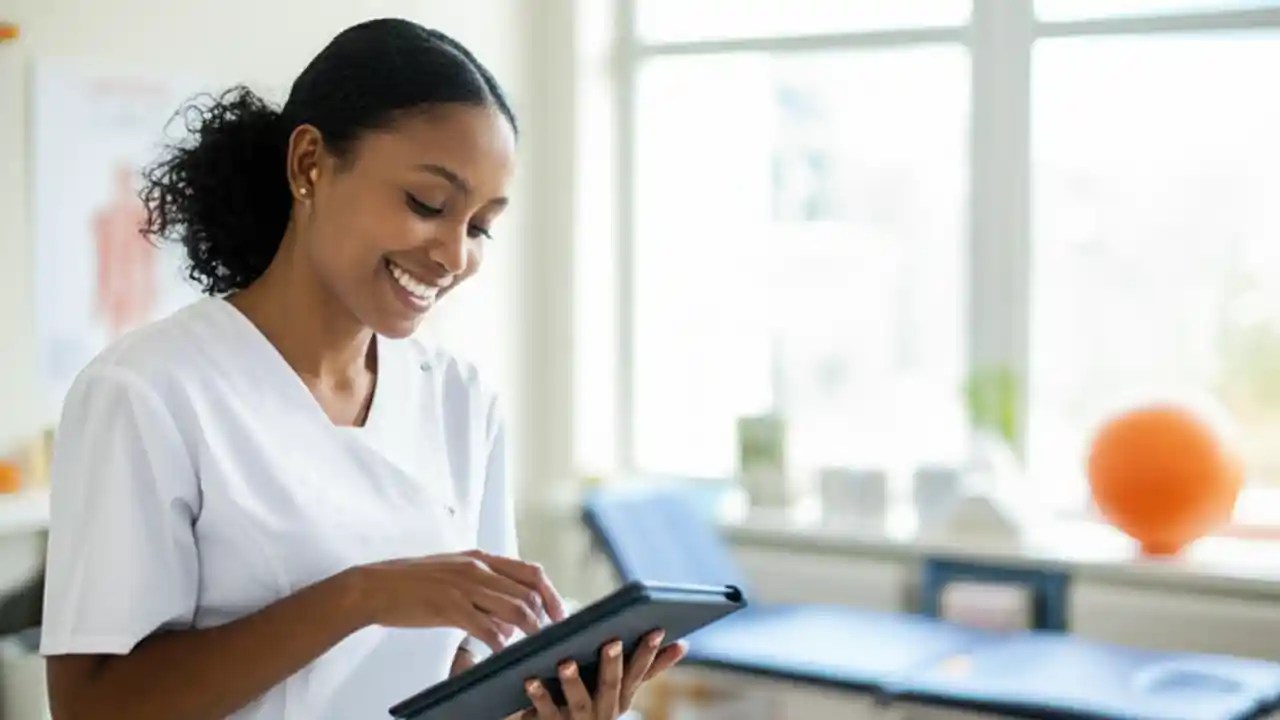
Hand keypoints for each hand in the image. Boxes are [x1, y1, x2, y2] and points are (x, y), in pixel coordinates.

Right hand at [351, 549, 566, 651]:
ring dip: (527, 630)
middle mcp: (477, 568)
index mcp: (480, 558)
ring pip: (514, 609)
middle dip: (543, 616)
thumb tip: (505, 615)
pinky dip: (499, 642)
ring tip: (529, 644)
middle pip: (528, 592)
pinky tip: (499, 651)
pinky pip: (487, 628)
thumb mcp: (453, 572)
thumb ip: (481, 585)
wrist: (376, 586)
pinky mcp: (450, 607)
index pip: (530, 571)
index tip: (558, 612)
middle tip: (546, 634)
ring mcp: (465, 586)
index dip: (551, 593)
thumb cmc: (412, 582)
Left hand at [516, 630, 687, 718]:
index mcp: (622, 695)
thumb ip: (649, 667)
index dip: (648, 652)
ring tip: (566, 662)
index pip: (639, 671)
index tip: (656, 630)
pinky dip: (539, 696)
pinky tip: (530, 679)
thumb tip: (684, 644)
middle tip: (612, 642)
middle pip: (612, 685)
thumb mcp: (623, 686)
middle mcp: (605, 710)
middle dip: (613, 664)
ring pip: (580, 702)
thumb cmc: (595, 701)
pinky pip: (545, 711)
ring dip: (574, 682)